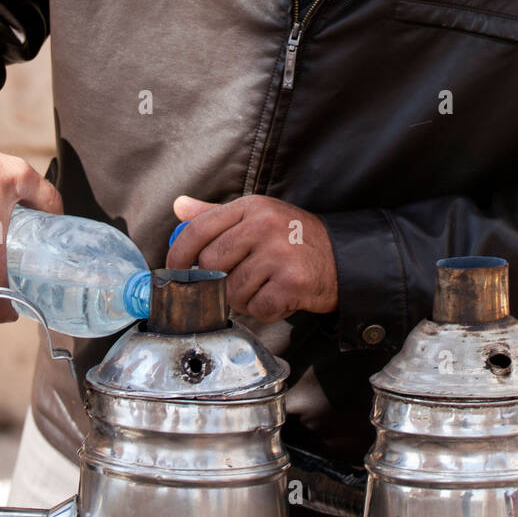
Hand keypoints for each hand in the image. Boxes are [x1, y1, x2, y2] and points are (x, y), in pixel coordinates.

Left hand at [167, 193, 338, 321]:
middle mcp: (264, 226)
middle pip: (210, 264)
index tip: (175, 270)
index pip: (198, 229)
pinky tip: (279, 296)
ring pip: (233, 291)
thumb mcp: (258, 216)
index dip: (178, 254)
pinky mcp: (293, 282)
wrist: (342, 258)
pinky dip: (265, 310)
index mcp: (252, 207)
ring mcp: (279, 253)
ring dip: (245, 298)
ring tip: (265, 286)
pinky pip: (258, 308)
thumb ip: (216, 214)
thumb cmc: (294, 239)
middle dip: (218, 280)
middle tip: (238, 279)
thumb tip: (180, 206)